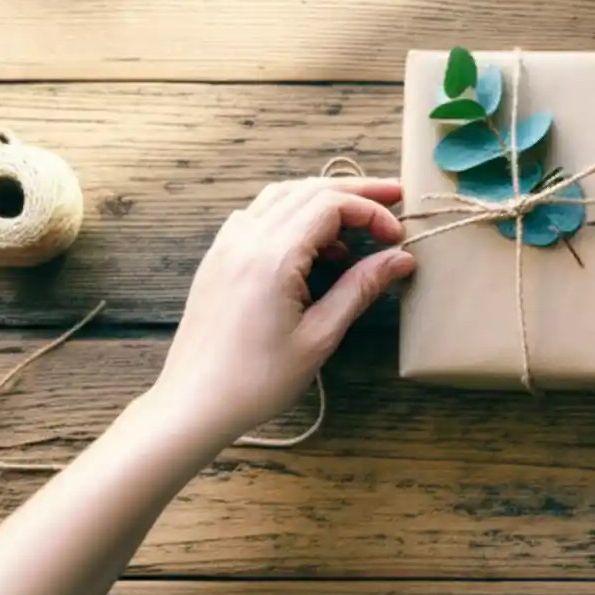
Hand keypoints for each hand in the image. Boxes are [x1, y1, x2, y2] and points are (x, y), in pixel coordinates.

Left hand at [153, 177, 414, 443]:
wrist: (194, 404)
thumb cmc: (257, 381)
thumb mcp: (319, 337)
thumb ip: (360, 289)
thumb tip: (400, 259)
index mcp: (273, 257)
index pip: (330, 205)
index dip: (370, 211)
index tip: (397, 236)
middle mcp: (246, 240)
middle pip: (307, 190)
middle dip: (354, 192)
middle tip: (392, 197)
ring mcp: (227, 246)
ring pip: (281, 197)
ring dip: (322, 199)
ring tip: (355, 223)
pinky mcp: (218, 259)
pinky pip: (259, 216)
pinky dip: (292, 214)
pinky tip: (311, 244)